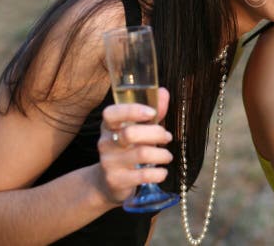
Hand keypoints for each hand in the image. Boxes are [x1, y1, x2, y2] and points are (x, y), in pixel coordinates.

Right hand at [96, 87, 173, 203]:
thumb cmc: (128, 148)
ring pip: (141, 154)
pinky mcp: (116, 180)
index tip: (152, 113)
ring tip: (167, 156)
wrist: (108, 182)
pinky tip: (162, 172)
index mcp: (110, 126)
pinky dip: (159, 173)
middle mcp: (106, 142)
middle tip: (167, 137)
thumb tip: (163, 92)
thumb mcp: (139, 129)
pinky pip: (143, 175)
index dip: (132, 110)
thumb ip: (152, 111)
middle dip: (156, 134)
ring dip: (162, 154)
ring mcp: (109, 162)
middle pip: (131, 133)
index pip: (111, 113)